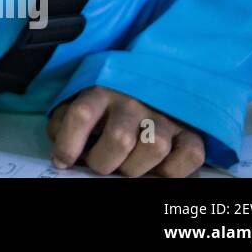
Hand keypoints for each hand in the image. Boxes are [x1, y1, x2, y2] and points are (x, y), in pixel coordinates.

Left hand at [47, 86, 205, 176]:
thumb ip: (65, 122)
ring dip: (136, 167)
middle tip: (100, 164)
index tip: (62, 162)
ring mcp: (164, 115)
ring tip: (127, 165)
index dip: (69, 144)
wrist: (152, 82)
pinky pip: (189, 156)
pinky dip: (173, 169)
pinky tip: (156, 167)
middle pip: (119, 139)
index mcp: (101, 90)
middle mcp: (134, 101)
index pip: (82, 115)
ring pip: (153, 148)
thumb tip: (60, 153)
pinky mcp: (190, 130)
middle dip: (104, 162)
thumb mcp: (80, 102)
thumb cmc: (108, 101)